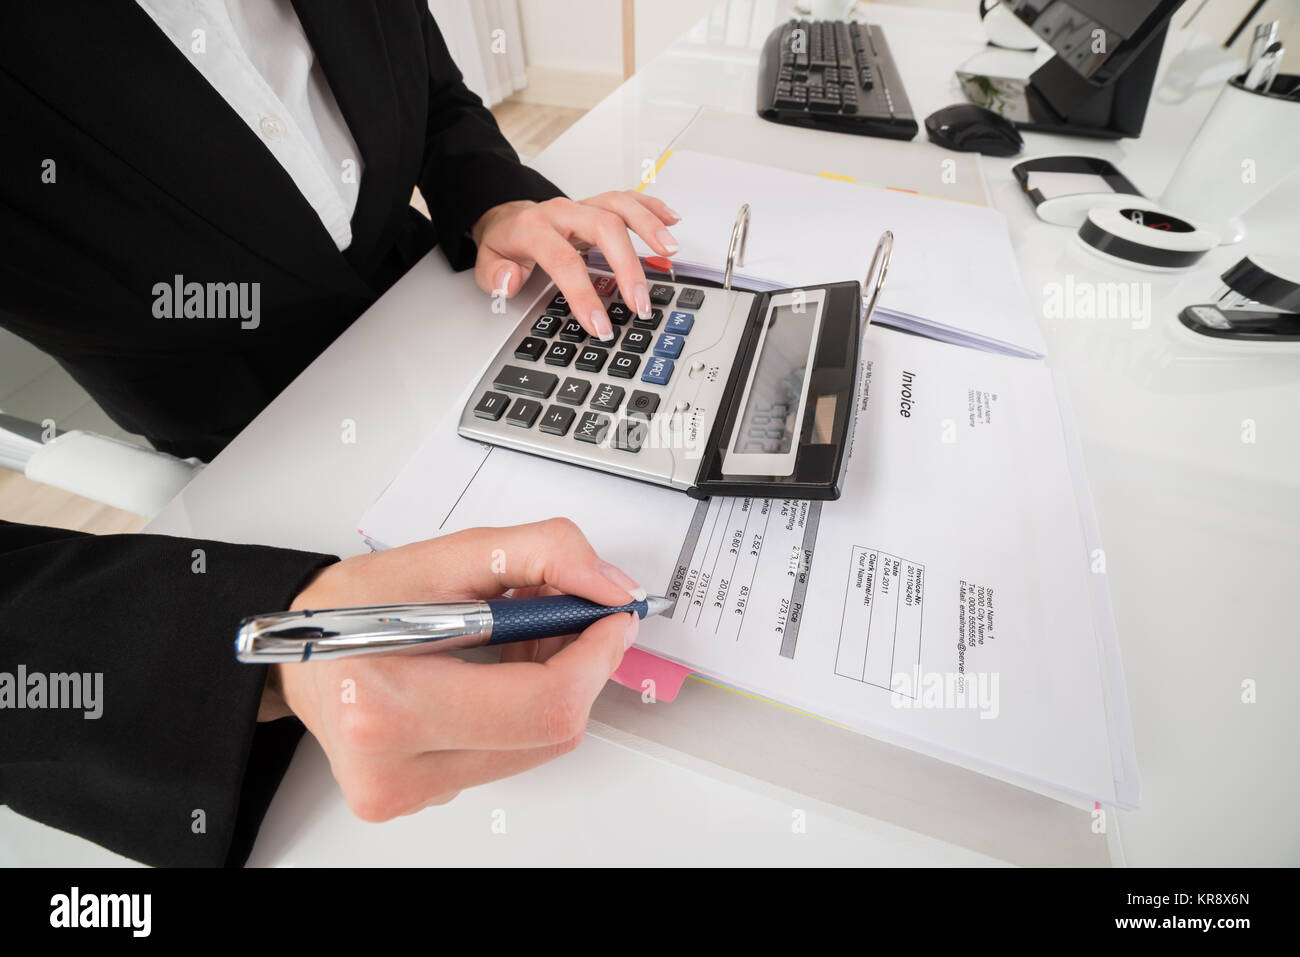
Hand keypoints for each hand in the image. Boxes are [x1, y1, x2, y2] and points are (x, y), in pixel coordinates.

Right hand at [259, 518, 641, 821]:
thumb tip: (610, 587)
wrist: (298, 647)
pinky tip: (493, 673)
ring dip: (551, 688)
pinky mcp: (418, 799)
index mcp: (390, 703)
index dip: (596, 657)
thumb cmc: (354, 602)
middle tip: (566, 615)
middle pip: (551, 732)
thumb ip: (541, 553)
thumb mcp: (447, 553)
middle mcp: (394, 766)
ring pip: (538, 747)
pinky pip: (507, 758)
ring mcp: (406, 793)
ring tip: (516, 639)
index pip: (543, 703)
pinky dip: (521, 711)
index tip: (613, 615)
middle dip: (578, 667)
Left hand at [471, 192, 680, 341]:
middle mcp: (563, 212)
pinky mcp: (598, 205)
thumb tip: (510, 280)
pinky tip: (672, 221)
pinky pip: (630, 199)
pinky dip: (653, 208)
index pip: (564, 261)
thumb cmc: (505, 243)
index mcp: (534, 228)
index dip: (584, 295)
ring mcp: (583, 206)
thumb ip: (496, 276)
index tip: (600, 325)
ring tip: (670, 251)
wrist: (508, 217)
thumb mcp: (487, 264)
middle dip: (627, 267)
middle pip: (603, 228)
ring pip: (620, 206)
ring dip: (649, 227)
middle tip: (639, 303)